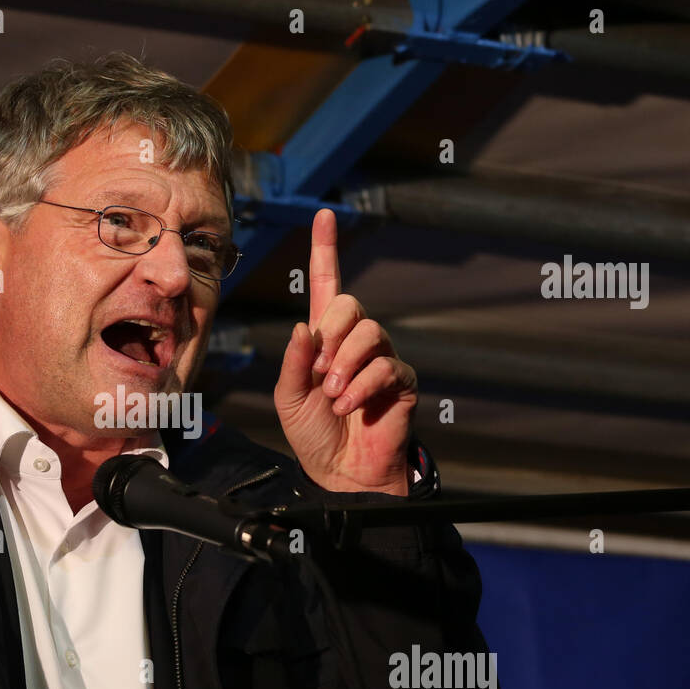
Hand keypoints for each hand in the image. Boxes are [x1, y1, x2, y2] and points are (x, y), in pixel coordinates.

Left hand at [273, 209, 417, 495]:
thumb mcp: (288, 397)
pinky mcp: (401, 381)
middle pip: (350, 305)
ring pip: (369, 332)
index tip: (324, 215)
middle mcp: (354, 342)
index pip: (326, 285)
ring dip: (345, 364)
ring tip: (333, 395)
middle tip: (320, 374)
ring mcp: (380, 359)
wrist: (340, 472)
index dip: (325, 250)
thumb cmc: (313, 434)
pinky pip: (386, 366)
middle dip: (331, 336)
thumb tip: (305, 326)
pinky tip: (350, 405)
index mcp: (323, 339)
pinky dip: (362, 385)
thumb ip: (293, 361)